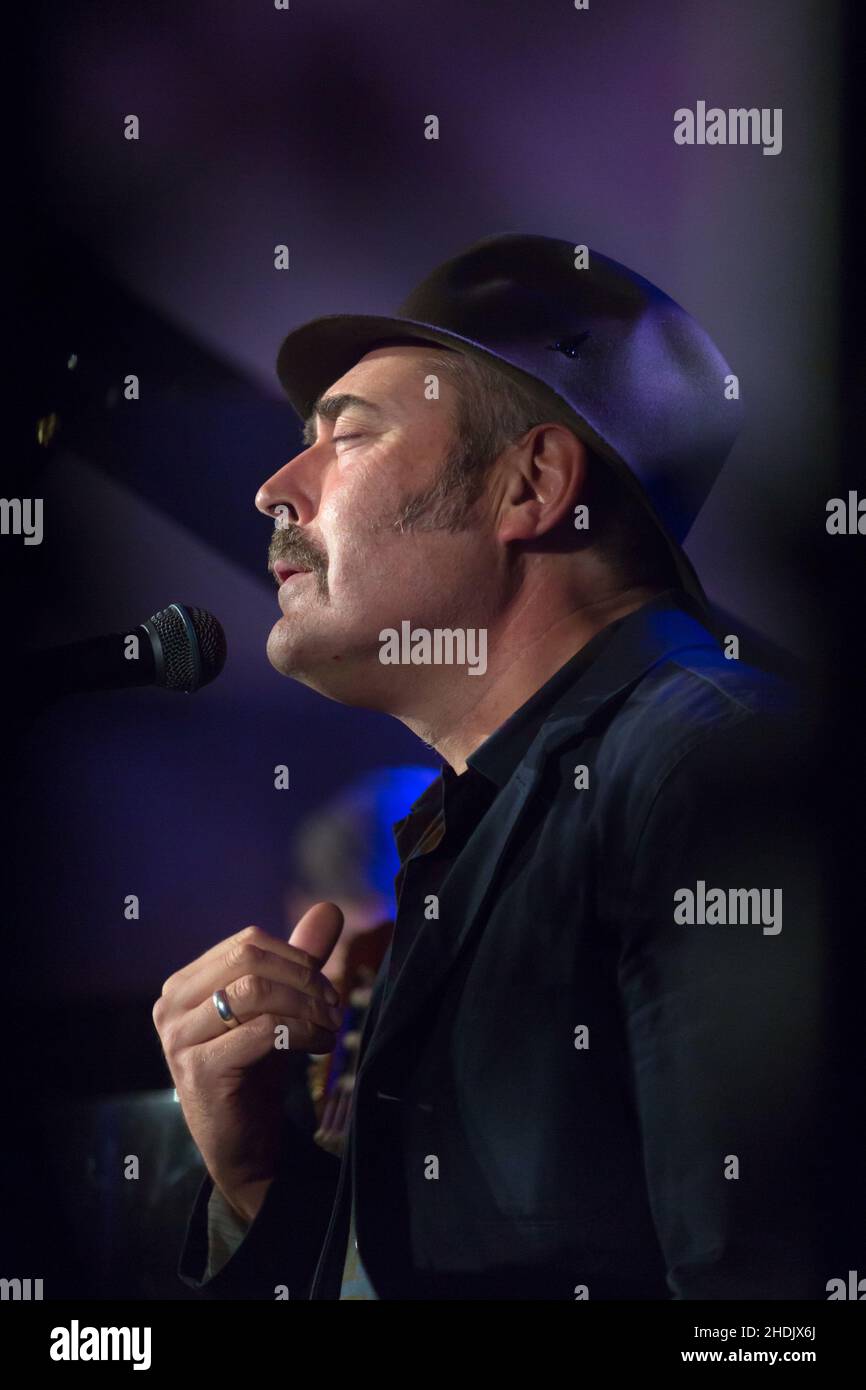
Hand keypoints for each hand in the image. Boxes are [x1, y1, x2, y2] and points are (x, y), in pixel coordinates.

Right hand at [153, 902, 343, 1221]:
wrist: (242, 1143)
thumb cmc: (256, 1070)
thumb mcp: (279, 1007)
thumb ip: (299, 960)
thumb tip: (328, 909)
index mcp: (184, 984)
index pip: (246, 942)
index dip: (296, 957)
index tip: (328, 986)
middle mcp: (171, 1005)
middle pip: (249, 960)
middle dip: (304, 978)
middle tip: (335, 1005)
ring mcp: (179, 1037)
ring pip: (256, 992)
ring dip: (305, 1005)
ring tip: (330, 1026)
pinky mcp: (198, 1069)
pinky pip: (262, 1030)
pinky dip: (302, 1032)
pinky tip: (320, 1046)